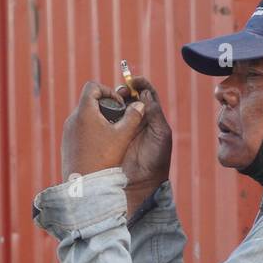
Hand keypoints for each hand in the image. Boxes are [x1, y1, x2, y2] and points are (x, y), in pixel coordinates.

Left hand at [60, 81, 144, 181]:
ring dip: (99, 119)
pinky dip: (91, 130)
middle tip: (119, 119)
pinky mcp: (66, 143)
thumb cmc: (103, 159)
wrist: (84, 184)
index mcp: (84, 112)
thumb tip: (140, 104)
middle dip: (106, 106)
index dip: (108, 91)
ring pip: (84, 116)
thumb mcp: (123, 136)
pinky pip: (79, 128)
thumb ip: (133, 116)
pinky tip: (102, 146)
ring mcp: (67, 131)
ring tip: (112, 134)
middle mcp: (72, 119)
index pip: (92, 87)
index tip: (119, 104)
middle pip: (89, 101)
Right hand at [115, 75, 173, 213]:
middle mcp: (138, 119)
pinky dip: (104, 111)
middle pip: (130, 96)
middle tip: (121, 91)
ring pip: (117, 106)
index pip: (147, 94)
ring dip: (114, 98)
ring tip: (112, 98)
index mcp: (152, 117)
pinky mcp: (111, 135)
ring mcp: (124, 127)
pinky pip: (107, 119)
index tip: (133, 80)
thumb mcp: (161, 134)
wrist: (142, 182)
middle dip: (125, 89)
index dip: (140, 84)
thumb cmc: (156, 159)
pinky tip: (102, 109)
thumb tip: (145, 93)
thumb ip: (155, 113)